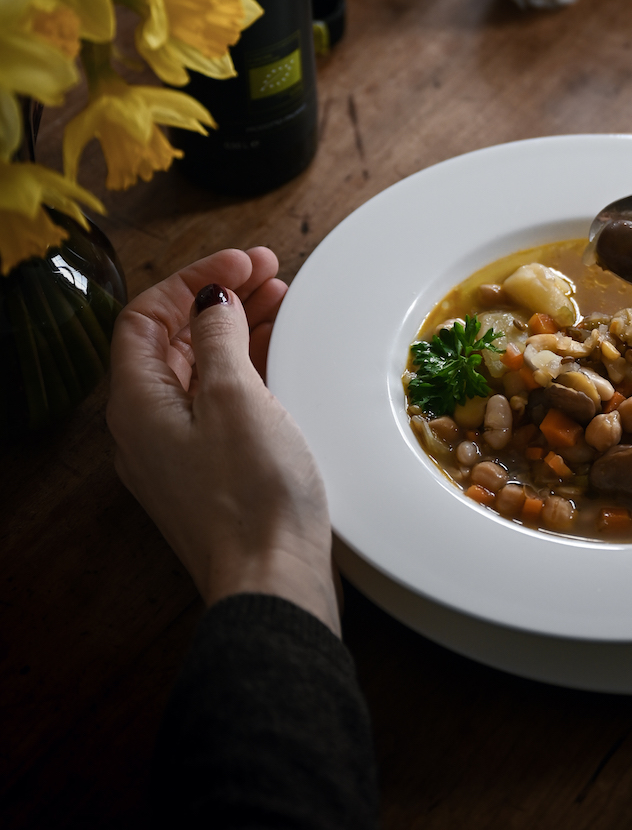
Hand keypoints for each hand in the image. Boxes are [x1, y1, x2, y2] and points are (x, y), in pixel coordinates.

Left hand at [107, 248, 339, 634]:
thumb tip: (210, 299)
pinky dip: (250, 363)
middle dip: (219, 296)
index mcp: (137, 405)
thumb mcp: (235, 396)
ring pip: (202, 366)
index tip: (240, 261)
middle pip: (173, 339)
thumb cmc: (252, 497)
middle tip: (268, 270)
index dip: (191, 280)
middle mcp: (149, 426)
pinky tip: (284, 350)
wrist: (273, 580)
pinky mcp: (215, 467)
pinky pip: (223, 397)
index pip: (144, 318)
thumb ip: (219, 336)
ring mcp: (181, 449)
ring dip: (238, 326)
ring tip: (283, 300)